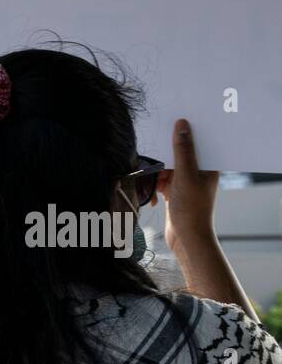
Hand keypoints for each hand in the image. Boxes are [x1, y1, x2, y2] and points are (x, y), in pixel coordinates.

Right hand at [155, 118, 218, 255]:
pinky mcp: (176, 193)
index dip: (180, 137)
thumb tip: (181, 124)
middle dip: (164, 163)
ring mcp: (186, 184)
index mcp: (208, 166)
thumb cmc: (191, 208)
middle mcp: (199, 173)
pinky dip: (156, 188)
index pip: (195, 143)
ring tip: (157, 190)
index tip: (166, 132)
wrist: (187, 238)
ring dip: (158, 178)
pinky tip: (155, 199)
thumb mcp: (185, 175)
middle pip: (177, 156)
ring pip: (167, 170)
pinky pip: (162, 183)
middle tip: (156, 168)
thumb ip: (182, 149)